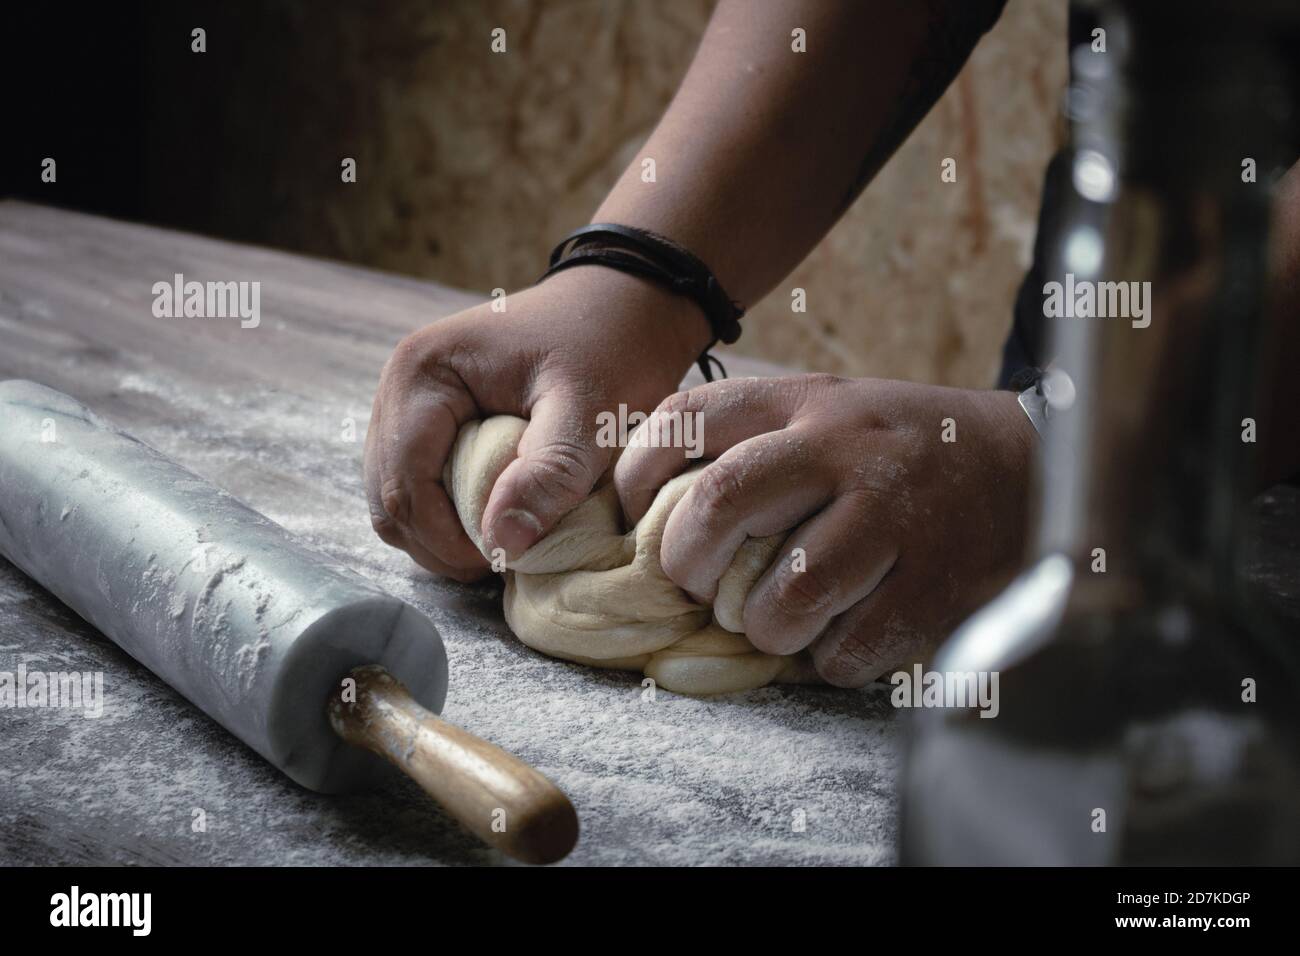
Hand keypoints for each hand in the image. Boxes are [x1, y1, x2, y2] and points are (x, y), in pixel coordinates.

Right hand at [365, 267, 710, 580]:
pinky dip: (449, 514)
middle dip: (440, 543)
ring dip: (442, 534)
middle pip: (389, 497)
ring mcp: (409, 402)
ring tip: (502, 544)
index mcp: (424, 373)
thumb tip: (500, 544)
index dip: (446, 538)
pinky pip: (420, 485)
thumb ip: (548, 474)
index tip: (504, 560)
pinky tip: (497, 520)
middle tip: (503, 559)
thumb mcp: (589, 411)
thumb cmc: (612, 346)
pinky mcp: (431, 418)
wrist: (625, 304)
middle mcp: (400, 385)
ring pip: (398, 498)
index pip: (403, 484)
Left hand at [614, 374, 1034, 685]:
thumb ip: (753, 439)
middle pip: (724, 502)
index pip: (689, 418)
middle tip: (694, 583)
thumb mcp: (827, 409)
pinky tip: (843, 636)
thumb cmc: (900, 449)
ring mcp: (894, 515)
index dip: (637, 473)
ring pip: (786, 595)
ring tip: (775, 621)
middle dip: (687, 560)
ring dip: (763, 626)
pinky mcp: (936, 582)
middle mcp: (846, 448)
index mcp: (807, 401)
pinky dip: (830, 659)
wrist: (1027, 464)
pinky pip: (848, 648)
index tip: (630, 514)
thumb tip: (648, 499)